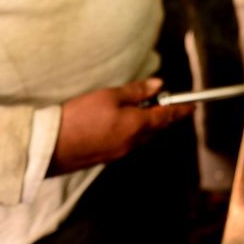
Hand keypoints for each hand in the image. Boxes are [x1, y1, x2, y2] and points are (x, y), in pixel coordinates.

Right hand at [48, 78, 191, 176]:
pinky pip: (127, 142)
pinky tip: (118, 121)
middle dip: (162, 114)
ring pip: (142, 136)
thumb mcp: (109, 96)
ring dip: (145, 123)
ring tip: (136, 107)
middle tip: (160, 98)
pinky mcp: (106, 157)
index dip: (181, 109)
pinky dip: (131, 130)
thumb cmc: (79, 117)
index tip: (193, 106)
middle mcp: (133, 143)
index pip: (167, 116)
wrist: (50, 147)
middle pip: (156, 128)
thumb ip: (136, 91)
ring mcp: (119, 153)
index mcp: (137, 126)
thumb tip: (158, 86)